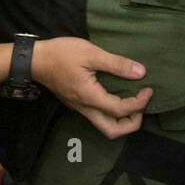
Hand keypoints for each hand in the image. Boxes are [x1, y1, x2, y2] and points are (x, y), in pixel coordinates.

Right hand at [32, 37, 151, 138]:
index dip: (139, 103)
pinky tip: (117, 96)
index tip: (148, 90)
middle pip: (112, 131)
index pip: (120, 110)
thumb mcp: (91, 53)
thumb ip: (116, 64)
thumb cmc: (62, 53)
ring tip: (133, 103)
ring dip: (122, 121)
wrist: (35, 60)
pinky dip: (112, 113)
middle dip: (132, 123)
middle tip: (141, 104)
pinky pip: (98, 117)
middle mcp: (85, 108)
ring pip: (104, 126)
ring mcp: (79, 108)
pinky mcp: (77, 104)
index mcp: (89, 96)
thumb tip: (141, 72)